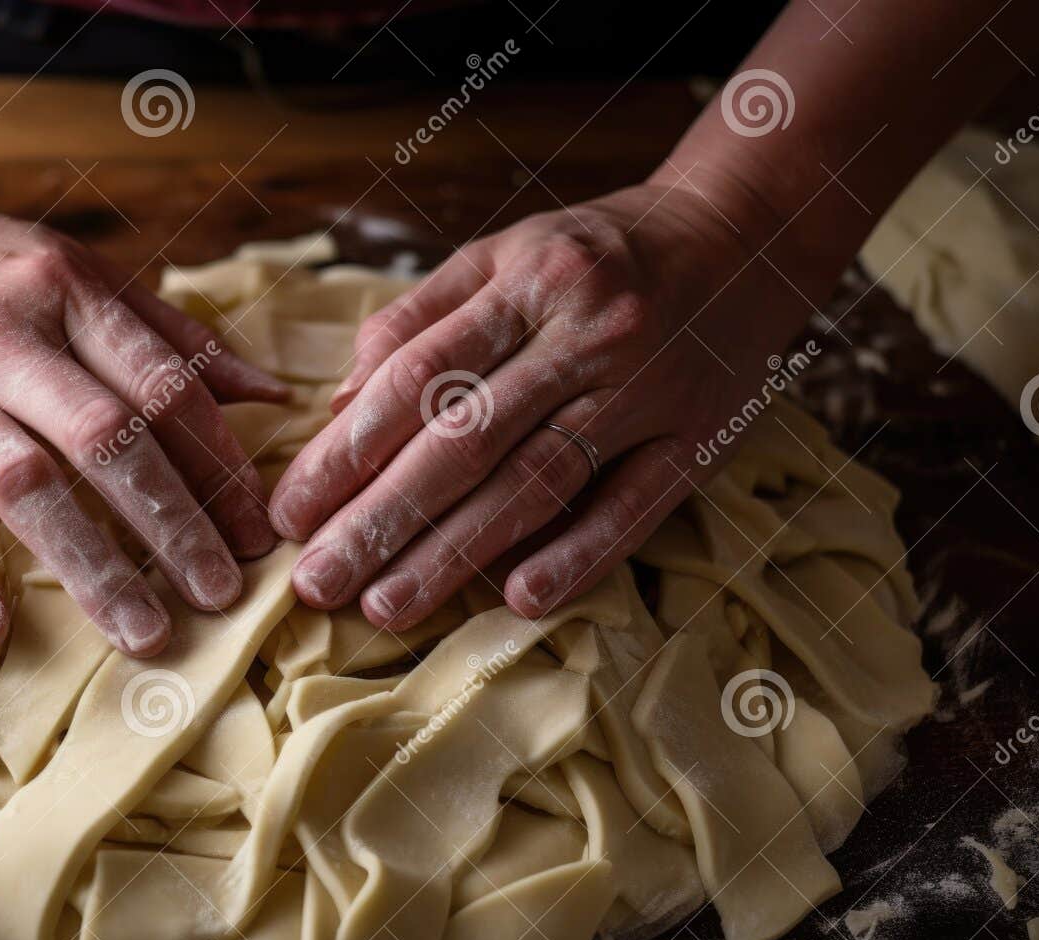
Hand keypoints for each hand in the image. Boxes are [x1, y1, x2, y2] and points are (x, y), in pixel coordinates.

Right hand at [0, 167, 285, 656]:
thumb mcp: (72, 272)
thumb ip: (168, 336)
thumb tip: (269, 395)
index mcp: (65, 289)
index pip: (162, 386)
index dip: (220, 465)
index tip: (260, 533)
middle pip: (107, 438)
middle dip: (176, 524)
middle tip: (224, 595)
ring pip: (23, 481)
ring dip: (91, 566)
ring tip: (145, 634)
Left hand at [268, 180, 812, 629]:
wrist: (747, 233)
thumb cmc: (599, 253)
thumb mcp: (505, 253)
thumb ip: (418, 321)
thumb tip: (339, 405)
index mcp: (526, 280)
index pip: (417, 376)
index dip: (346, 450)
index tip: (291, 511)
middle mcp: (585, 333)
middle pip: (466, 440)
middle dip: (380, 518)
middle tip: (316, 581)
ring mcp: (648, 388)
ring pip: (538, 480)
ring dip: (455, 552)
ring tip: (384, 606)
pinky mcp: (701, 438)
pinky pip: (636, 506)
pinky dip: (580, 554)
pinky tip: (519, 599)